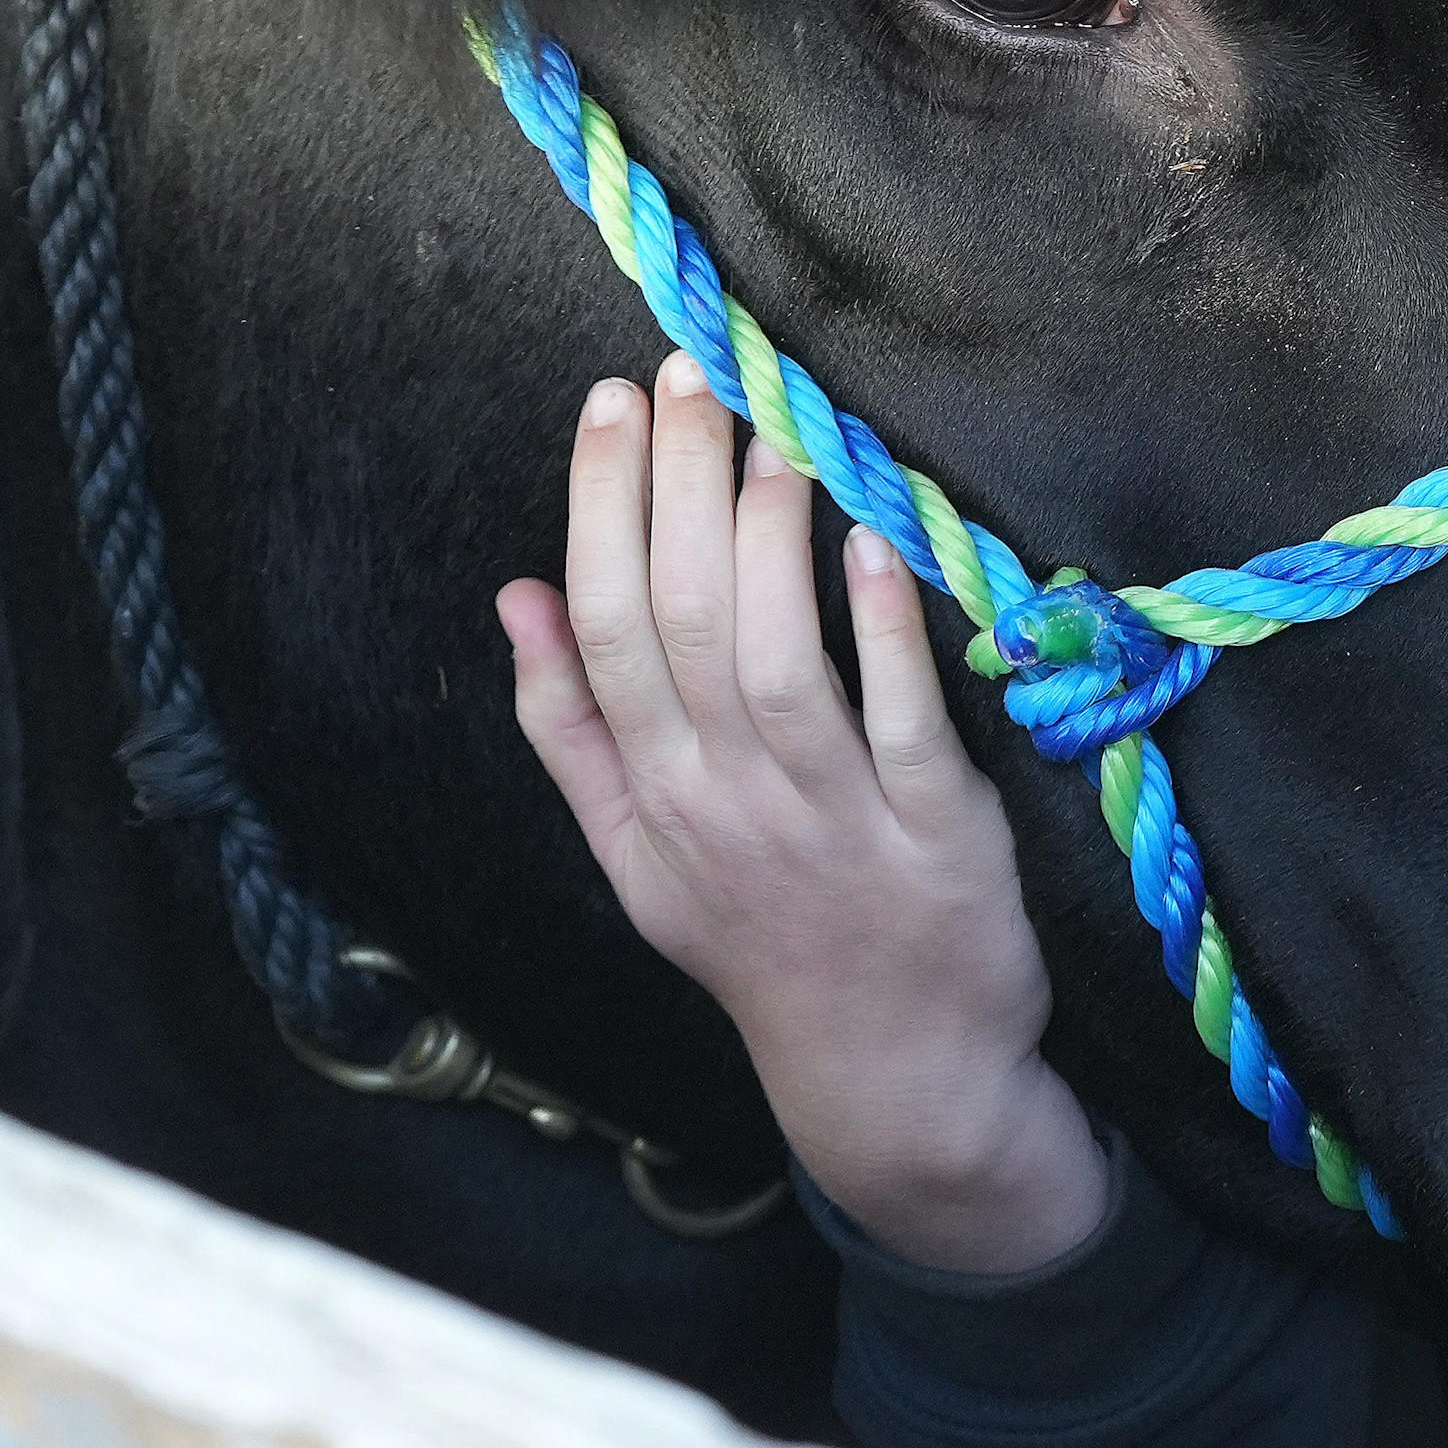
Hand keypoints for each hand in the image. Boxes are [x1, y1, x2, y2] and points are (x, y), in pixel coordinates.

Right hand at [496, 352, 1107, 1273]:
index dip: (598, 509)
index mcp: (652, 797)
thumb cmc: (763, 937)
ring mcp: (831, 823)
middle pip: (679, 626)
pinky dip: (885, 635)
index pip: (600, 628)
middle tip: (691, 373)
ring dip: (770, 545)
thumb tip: (510, 597)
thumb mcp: (639, 854)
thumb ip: (570, 728)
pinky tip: (876, 546)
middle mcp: (726, 805)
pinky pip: (900, 726)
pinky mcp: (936, 840)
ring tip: (774, 438)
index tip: (607, 404)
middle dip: (677, 489)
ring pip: (775, 667)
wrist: (892, 1075)